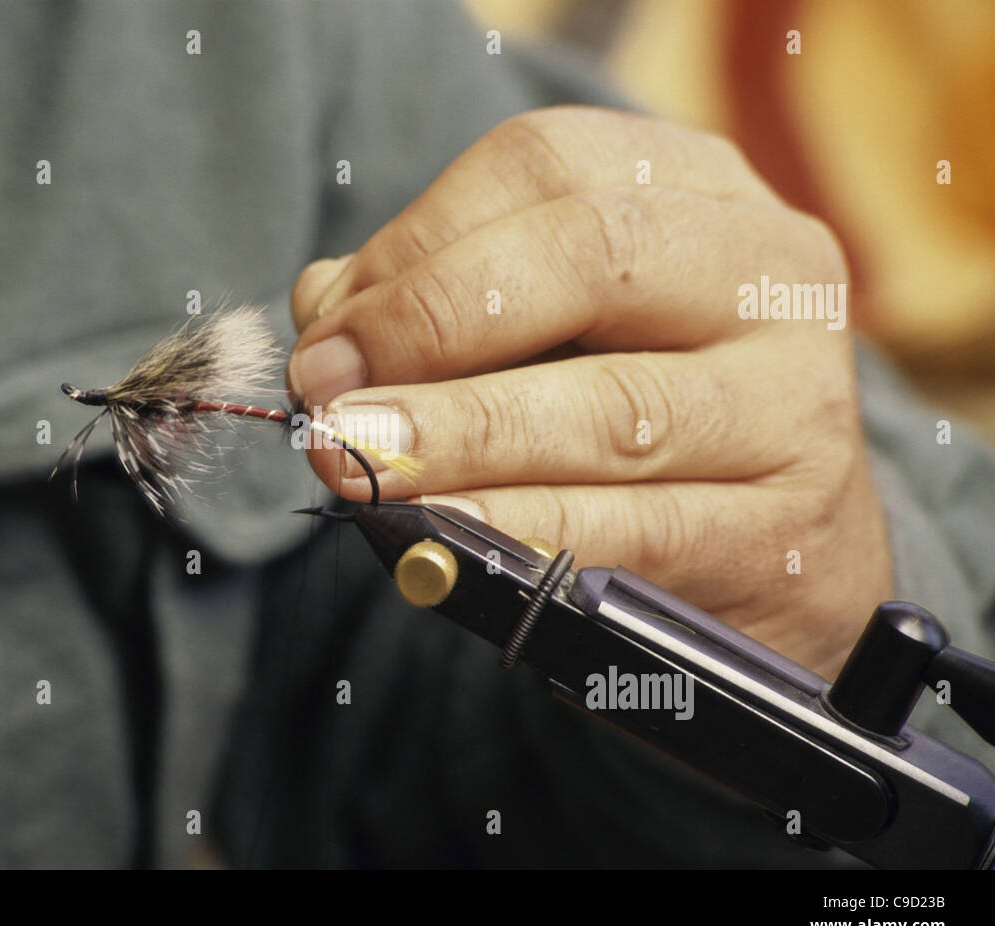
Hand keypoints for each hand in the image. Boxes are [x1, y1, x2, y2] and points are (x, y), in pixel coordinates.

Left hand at [287, 107, 890, 678]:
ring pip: (613, 406)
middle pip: (590, 257)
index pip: (546, 168)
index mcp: (700, 195)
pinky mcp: (789, 530)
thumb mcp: (556, 337)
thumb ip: (447, 305)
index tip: (326, 329)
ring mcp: (794, 403)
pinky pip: (638, 526)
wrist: (787, 562)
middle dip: (433, 322)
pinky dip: (524, 525)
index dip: (417, 243)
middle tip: (326, 395)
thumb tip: (325, 309)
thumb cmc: (640, 425)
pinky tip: (440, 531)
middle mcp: (767, 275)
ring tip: (357, 459)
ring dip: (462, 433)